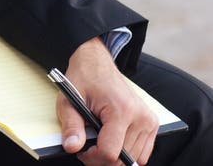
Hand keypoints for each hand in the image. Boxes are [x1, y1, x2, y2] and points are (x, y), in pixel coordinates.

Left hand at [57, 37, 158, 165]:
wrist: (97, 63)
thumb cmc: (84, 79)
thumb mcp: (69, 100)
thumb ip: (71, 126)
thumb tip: (72, 147)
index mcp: (121, 110)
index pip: (110, 153)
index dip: (91, 157)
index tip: (82, 148)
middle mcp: (140, 116)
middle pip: (122, 160)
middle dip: (101, 159)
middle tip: (88, 144)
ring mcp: (148, 120)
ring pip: (132, 159)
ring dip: (114, 156)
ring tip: (99, 139)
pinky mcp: (151, 123)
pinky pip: (141, 154)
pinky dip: (126, 152)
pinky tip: (113, 139)